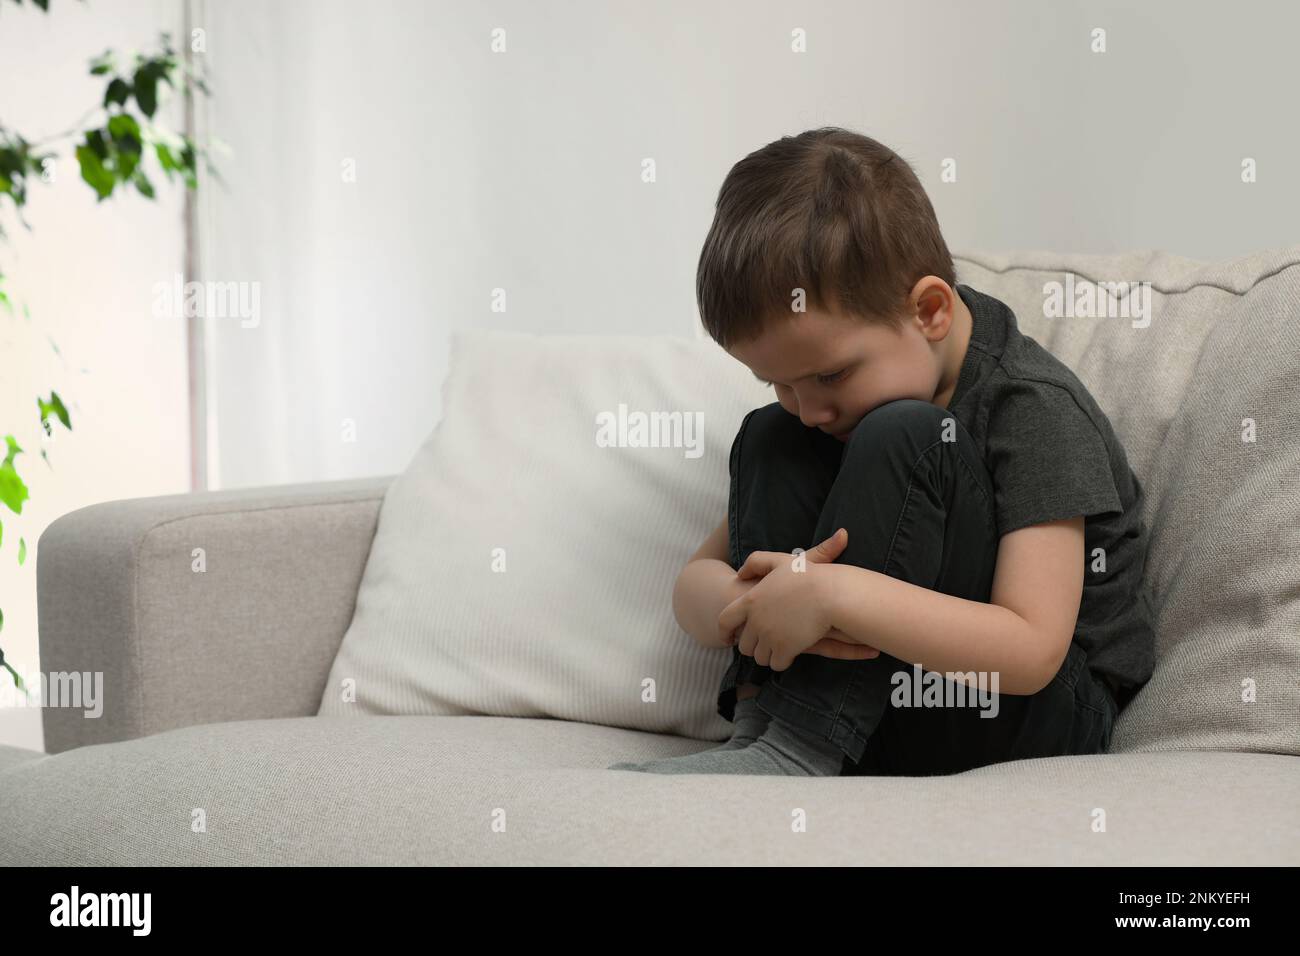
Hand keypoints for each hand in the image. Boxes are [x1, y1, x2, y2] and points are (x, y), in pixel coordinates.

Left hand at [719, 529, 879, 669]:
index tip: (727, 639)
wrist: (831, 593)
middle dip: (753, 647)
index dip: (724, 632)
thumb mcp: (779, 561)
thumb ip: (756, 562)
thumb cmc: (808, 576)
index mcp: (750, 601)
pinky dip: (782, 662)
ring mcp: (769, 637)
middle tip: (764, 644)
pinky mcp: (785, 650)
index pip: (725, 621)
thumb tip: (739, 574)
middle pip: (744, 645)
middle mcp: (755, 621)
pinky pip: (777, 664)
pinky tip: (791, 654)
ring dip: (768, 655)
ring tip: (779, 648)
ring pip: (760, 657)